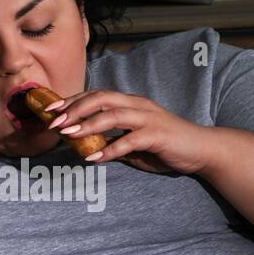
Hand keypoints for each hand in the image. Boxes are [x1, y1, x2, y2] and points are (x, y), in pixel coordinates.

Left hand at [45, 89, 211, 174]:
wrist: (202, 150)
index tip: (50, 110)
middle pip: (101, 99)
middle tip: (54, 122)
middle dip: (75, 109)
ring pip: (113, 115)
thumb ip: (114, 142)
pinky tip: (95, 158)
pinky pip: (129, 141)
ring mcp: (148, 118)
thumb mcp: (135, 145)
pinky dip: (110, 149)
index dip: (72, 101)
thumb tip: (88, 148)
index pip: (96, 96)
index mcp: (131, 103)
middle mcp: (138, 105)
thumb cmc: (168, 146)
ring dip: (88, 124)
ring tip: (69, 135)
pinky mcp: (157, 135)